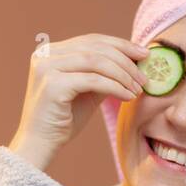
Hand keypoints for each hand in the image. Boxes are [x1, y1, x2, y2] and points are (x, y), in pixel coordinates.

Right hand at [8, 34, 149, 171]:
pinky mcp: (52, 84)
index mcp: (51, 51)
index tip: (144, 54)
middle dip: (126, 59)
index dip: (121, 45)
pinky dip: (115, 87)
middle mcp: (46, 54)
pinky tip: (128, 96)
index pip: (92, 40)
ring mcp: (47, 67)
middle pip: (96, 47)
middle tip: (145, 75)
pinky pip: (93, 80)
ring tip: (139, 88)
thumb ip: (104, 74)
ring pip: (97, 61)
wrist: (39, 146)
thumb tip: (135, 61)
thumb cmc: (63, 121)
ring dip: (123, 74)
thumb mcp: (87, 91)